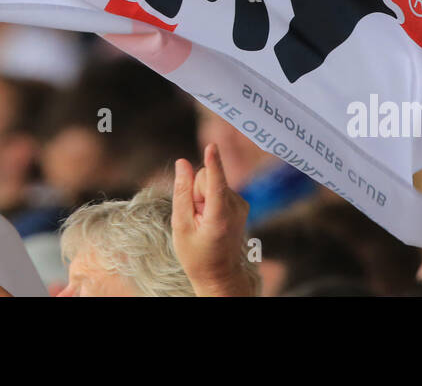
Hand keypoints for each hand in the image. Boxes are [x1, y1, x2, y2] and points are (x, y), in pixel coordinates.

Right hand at [172, 144, 255, 295]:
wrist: (219, 274)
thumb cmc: (196, 254)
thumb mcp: (180, 226)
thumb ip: (182, 193)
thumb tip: (183, 163)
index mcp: (219, 217)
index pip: (214, 183)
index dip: (212, 163)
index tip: (212, 146)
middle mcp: (235, 207)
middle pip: (207, 177)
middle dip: (196, 190)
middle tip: (194, 216)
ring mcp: (241, 204)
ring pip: (212, 181)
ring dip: (203, 197)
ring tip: (203, 221)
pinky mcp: (241, 203)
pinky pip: (219, 187)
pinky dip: (211, 200)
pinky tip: (211, 219)